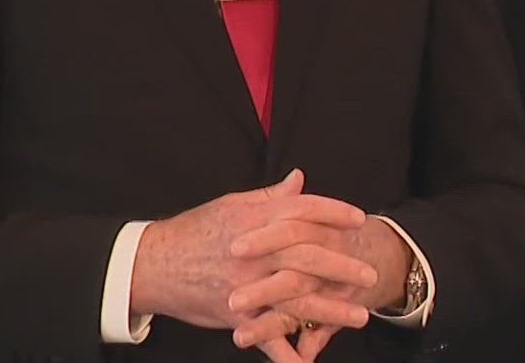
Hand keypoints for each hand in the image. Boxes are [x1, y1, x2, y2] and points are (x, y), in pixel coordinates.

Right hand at [130, 170, 377, 360]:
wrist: (155, 263)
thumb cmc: (194, 231)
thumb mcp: (231, 205)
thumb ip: (270, 197)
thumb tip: (299, 180)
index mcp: (253, 220)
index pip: (302, 210)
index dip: (333, 212)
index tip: (357, 218)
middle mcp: (253, 252)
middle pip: (306, 256)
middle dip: (341, 265)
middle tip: (369, 274)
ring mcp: (246, 286)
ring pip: (295, 298)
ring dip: (330, 310)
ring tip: (359, 316)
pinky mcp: (236, 314)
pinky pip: (266, 337)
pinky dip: (286, 353)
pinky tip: (307, 362)